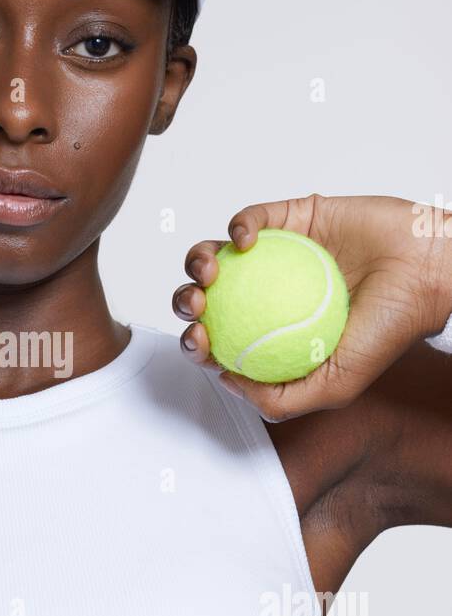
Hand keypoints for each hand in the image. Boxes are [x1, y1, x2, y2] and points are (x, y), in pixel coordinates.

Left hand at [172, 193, 451, 421]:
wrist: (427, 274)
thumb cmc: (390, 330)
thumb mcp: (335, 386)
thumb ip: (280, 397)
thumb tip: (225, 379)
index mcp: (271, 332)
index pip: (221, 339)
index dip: (197, 342)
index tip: (200, 342)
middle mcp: (266, 294)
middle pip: (208, 297)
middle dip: (187, 303)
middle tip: (198, 308)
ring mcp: (276, 255)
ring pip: (218, 255)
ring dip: (199, 261)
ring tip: (211, 272)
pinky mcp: (290, 217)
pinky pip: (251, 218)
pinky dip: (239, 226)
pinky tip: (243, 240)